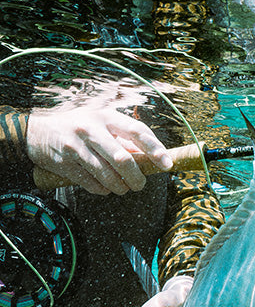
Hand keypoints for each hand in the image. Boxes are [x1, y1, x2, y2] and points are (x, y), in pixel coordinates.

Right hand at [27, 107, 172, 195]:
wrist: (36, 133)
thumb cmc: (78, 128)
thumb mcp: (100, 124)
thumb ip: (123, 139)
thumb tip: (150, 158)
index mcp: (105, 116)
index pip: (137, 131)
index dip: (155, 149)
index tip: (167, 164)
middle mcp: (91, 129)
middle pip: (124, 160)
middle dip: (137, 178)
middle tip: (140, 185)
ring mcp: (76, 146)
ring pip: (109, 176)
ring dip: (121, 187)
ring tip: (123, 188)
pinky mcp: (65, 163)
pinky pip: (92, 184)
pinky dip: (103, 190)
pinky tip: (105, 187)